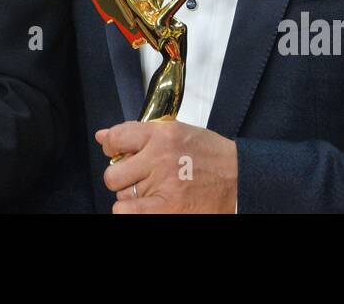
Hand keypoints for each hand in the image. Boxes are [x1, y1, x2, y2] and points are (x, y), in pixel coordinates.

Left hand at [97, 120, 237, 212]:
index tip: (115, 152)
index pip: (117, 137)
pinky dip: (128, 211)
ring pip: (122, 194)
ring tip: (152, 192)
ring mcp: (163, 183)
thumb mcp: (177, 132)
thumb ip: (140, 133)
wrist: (240, 178)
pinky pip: (128, 211)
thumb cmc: (211, 156)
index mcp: (162, 134)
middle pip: (114, 173)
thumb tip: (102, 136)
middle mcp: (159, 157)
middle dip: (121, 177)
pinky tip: (141, 207)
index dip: (111, 147)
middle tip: (136, 178)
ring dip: (131, 196)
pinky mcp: (169, 207)